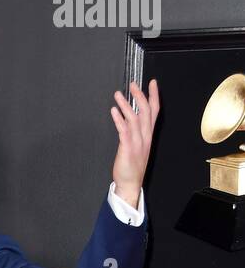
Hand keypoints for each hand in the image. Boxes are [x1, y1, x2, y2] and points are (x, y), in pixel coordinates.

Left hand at [110, 78, 159, 207]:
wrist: (130, 184)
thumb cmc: (132, 166)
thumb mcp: (139, 146)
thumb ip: (137, 132)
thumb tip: (131, 118)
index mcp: (148, 135)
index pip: (155, 112)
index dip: (154, 96)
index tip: (152, 83)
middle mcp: (145, 137)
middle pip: (146, 112)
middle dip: (140, 96)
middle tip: (133, 84)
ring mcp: (137, 142)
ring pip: (134, 119)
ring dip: (125, 105)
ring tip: (117, 95)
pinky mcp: (128, 148)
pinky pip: (124, 130)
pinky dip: (119, 119)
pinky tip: (113, 111)